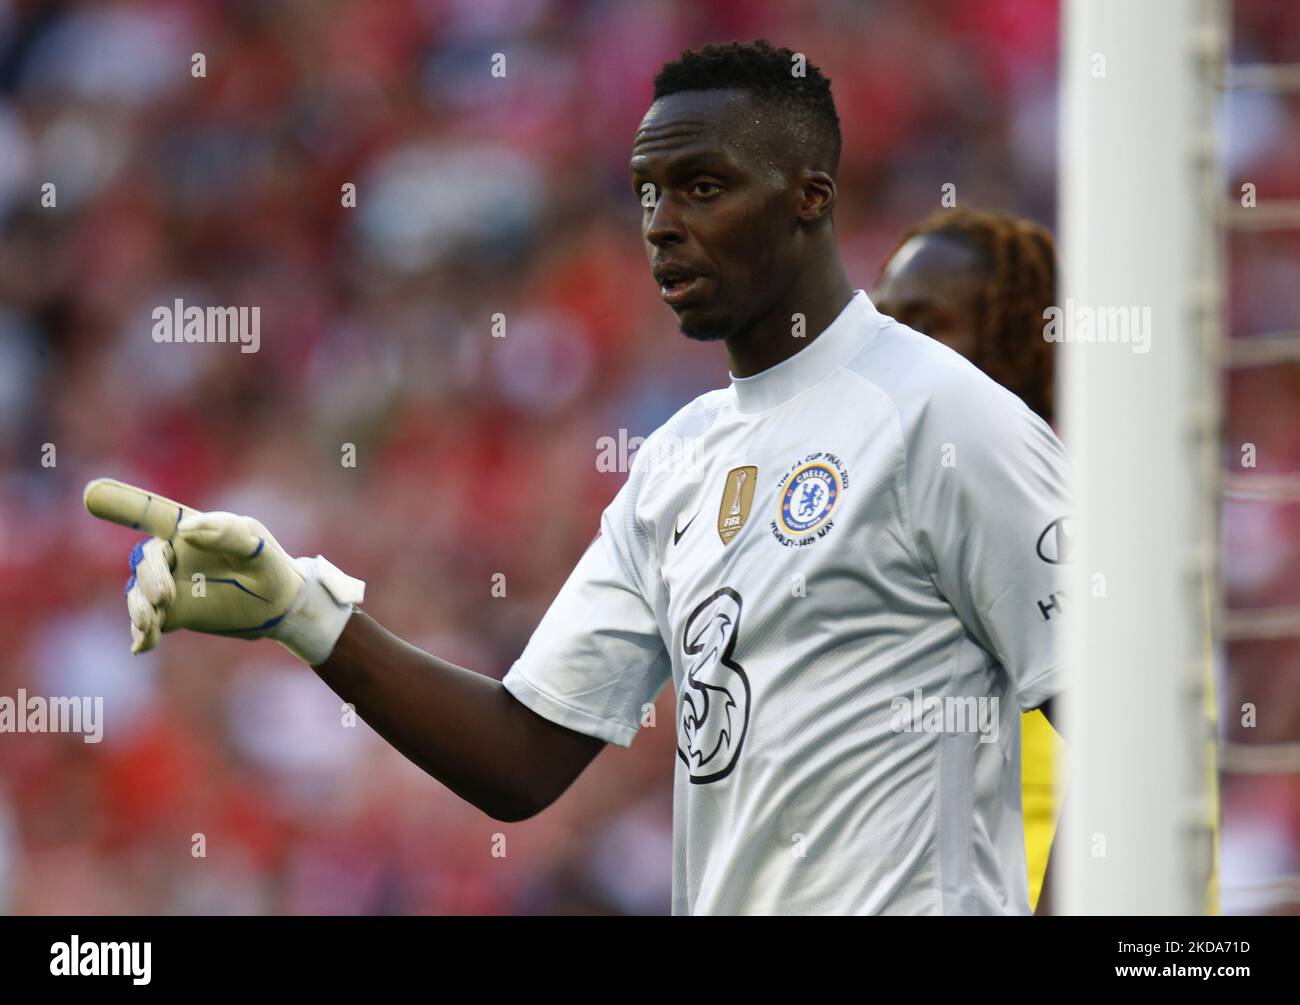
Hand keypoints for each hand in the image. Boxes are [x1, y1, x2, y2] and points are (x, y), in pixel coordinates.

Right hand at [84, 478, 363, 663]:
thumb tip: (185, 530)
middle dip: (149, 577)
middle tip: (166, 597)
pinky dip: (142, 632)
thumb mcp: (258, 547)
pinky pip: (148, 621)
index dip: (125, 503)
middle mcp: (176, 555)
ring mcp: (171, 585)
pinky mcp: (174, 613)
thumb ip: (227, 533)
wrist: (279, 605)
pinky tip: (142, 645)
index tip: (91, 494)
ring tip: (152, 624)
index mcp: (193, 530)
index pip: (154, 513)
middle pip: (146, 559)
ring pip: (139, 592)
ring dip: (139, 607)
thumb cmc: (269, 566)